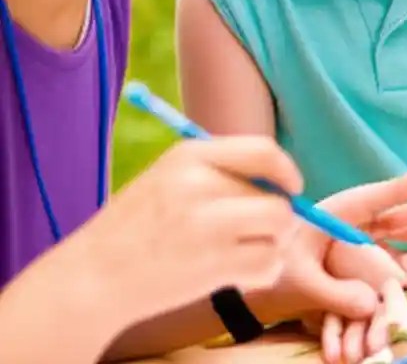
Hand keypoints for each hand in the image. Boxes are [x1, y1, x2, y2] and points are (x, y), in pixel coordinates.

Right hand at [70, 138, 301, 325]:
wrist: (91, 278)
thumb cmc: (137, 229)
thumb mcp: (170, 180)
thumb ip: (224, 176)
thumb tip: (289, 188)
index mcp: (189, 156)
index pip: (265, 151)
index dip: (287, 172)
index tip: (290, 189)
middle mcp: (200, 185)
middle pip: (279, 200)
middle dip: (277, 221)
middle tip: (252, 236)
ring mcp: (208, 226)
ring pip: (281, 230)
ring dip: (270, 247)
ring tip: (236, 256)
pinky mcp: (213, 265)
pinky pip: (270, 264)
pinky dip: (261, 273)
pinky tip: (232, 275)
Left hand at [253, 163, 406, 362]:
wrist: (258, 290)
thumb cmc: (270, 272)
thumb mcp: (298, 280)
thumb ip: (333, 292)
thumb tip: (371, 306)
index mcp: (335, 216)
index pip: (372, 199)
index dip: (399, 188)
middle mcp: (354, 228)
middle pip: (398, 220)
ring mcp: (360, 248)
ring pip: (401, 241)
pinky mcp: (361, 267)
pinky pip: (390, 267)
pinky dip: (406, 270)